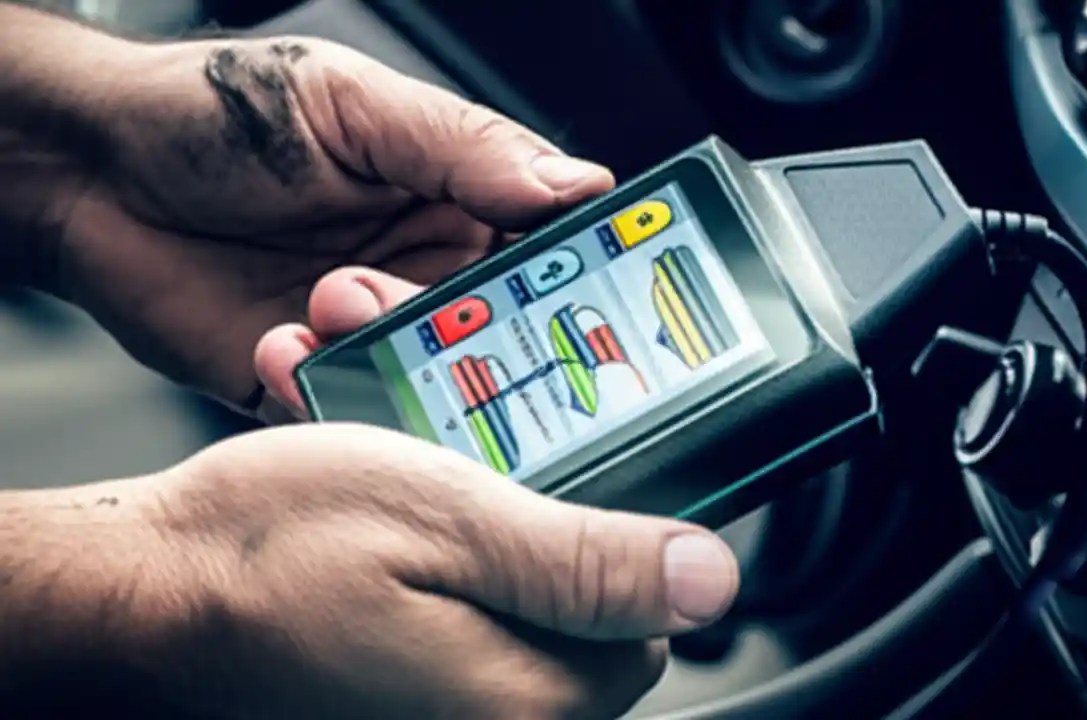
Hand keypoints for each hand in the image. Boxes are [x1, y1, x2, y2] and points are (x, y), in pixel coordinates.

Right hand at [0, 423, 738, 718]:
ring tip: (405, 441)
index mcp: (528, 692)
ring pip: (507, 588)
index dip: (616, 530)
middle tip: (474, 438)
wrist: (138, 593)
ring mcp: (440, 703)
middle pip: (574, 600)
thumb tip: (706, 580)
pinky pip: (451, 601)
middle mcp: (491, 716)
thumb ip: (585, 560)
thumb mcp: (447, 518)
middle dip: (536, 500)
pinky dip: (429, 540)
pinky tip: (380, 485)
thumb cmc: (267, 554)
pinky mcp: (401, 682)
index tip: (568, 464)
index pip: (646, 619)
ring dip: (473, 505)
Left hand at [19, 32, 611, 419]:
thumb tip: (574, 184)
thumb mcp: (350, 104)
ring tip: (327, 295)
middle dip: (479, 326)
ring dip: (391, 348)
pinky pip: (351, 416)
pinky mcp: (311, 383)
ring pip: (433, 379)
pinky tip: (278, 344)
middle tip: (433, 300)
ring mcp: (371, 334)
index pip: (548, 248)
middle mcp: (426, 273)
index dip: (576, 273)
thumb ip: (464, 147)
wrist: (88, 172)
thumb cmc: (217, 115)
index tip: (587, 290)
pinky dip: (325, 395)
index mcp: (456, 200)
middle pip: (505, 330)